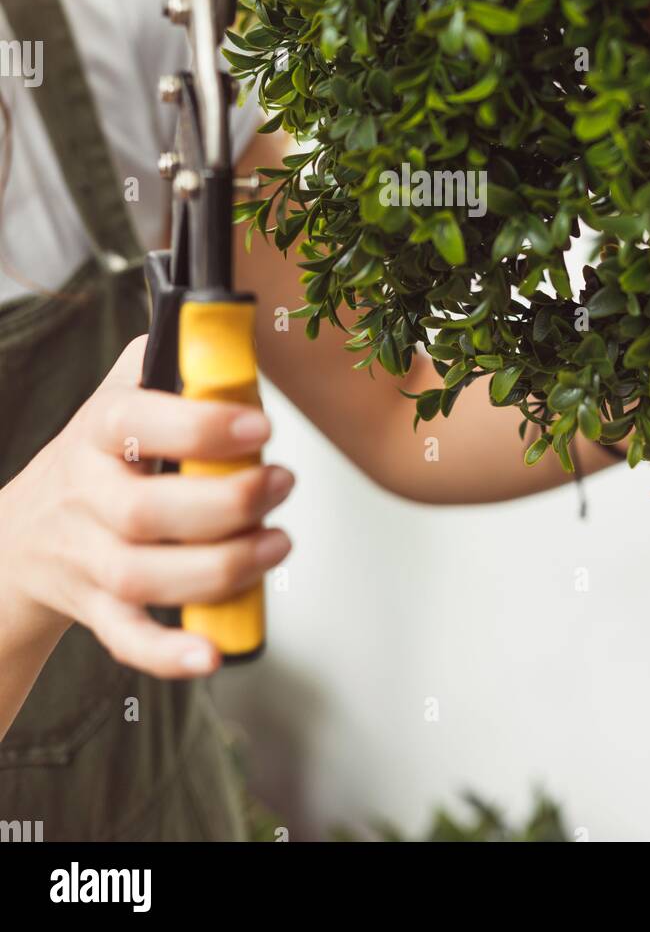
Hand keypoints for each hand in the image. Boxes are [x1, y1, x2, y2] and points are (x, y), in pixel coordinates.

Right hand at [0, 337, 291, 679]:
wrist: (21, 536)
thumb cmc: (96, 458)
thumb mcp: (121, 395)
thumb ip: (174, 363)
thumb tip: (234, 339)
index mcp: (97, 431)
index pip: (136, 423)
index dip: (200, 427)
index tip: (260, 426)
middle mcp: (85, 495)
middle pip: (145, 511)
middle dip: (227, 504)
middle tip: (282, 483)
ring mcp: (86, 558)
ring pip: (141, 576)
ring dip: (220, 568)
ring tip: (277, 544)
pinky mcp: (95, 608)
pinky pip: (126, 638)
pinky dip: (168, 652)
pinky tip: (213, 650)